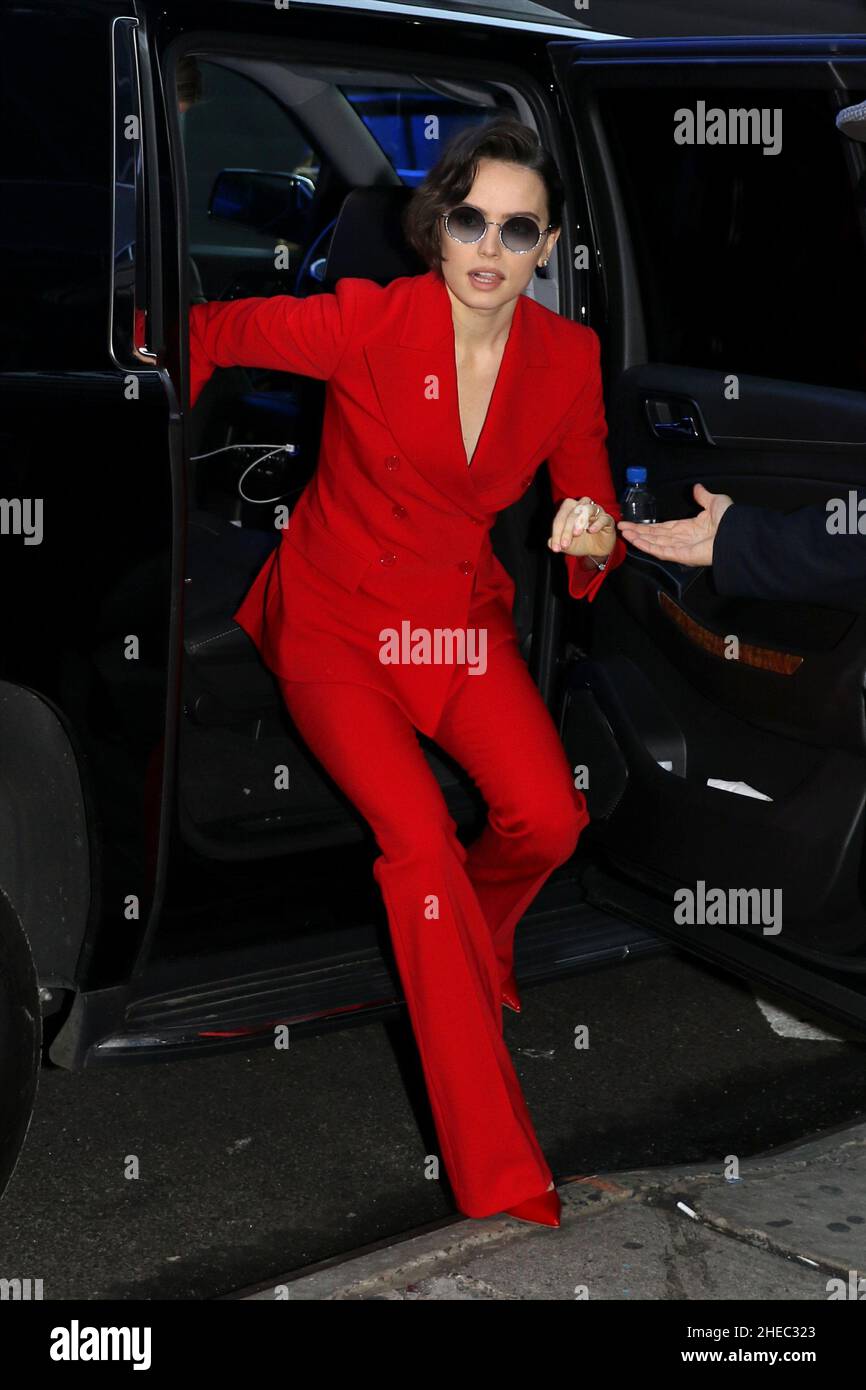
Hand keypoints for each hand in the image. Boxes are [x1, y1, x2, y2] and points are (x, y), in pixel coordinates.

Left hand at [548, 496, 616, 559]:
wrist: (596, 551)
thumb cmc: (580, 543)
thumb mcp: (567, 545)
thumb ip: (557, 542)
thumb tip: (550, 542)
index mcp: (570, 510)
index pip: (561, 516)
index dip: (556, 532)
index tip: (555, 548)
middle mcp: (583, 507)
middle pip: (573, 511)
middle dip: (566, 529)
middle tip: (564, 544)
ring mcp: (596, 512)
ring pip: (588, 509)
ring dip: (580, 521)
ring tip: (576, 534)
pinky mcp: (608, 519)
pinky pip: (603, 517)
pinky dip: (597, 523)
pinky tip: (591, 530)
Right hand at [617, 482, 733, 566]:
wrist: (738, 533)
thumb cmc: (730, 520)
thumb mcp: (715, 502)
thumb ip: (703, 496)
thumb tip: (696, 487)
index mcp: (688, 528)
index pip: (663, 528)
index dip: (647, 526)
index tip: (634, 523)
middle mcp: (682, 539)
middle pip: (654, 536)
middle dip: (637, 532)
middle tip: (621, 527)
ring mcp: (680, 548)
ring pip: (654, 543)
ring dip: (638, 538)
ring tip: (623, 533)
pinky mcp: (681, 555)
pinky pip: (660, 551)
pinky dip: (647, 546)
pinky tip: (635, 540)